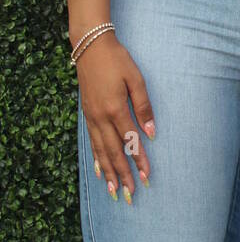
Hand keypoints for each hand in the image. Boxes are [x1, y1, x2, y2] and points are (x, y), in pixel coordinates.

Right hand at [75, 34, 153, 202]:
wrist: (90, 47)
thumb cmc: (117, 60)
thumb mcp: (136, 79)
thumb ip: (144, 106)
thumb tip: (152, 133)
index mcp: (115, 109)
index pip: (130, 141)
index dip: (139, 160)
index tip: (147, 177)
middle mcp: (101, 117)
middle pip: (114, 152)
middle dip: (123, 175)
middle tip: (131, 194)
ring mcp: (91, 117)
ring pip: (101, 151)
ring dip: (109, 173)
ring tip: (115, 191)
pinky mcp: (87, 115)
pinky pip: (92, 142)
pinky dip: (97, 159)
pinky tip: (101, 171)